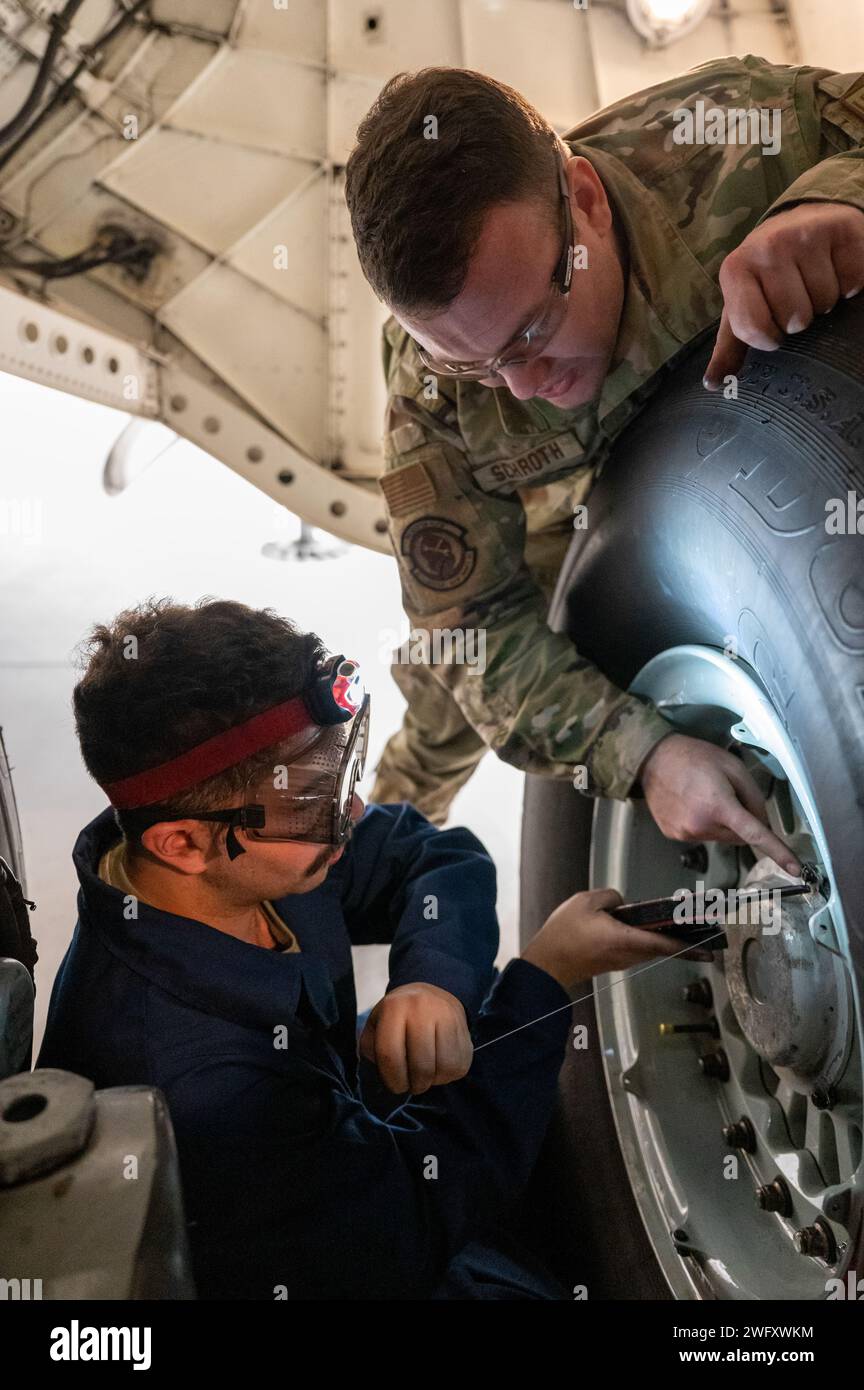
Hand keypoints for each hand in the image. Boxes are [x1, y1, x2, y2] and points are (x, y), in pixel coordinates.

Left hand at [358, 982, 472, 1093]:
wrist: (432, 993)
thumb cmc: (400, 1016)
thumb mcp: (377, 1024)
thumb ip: (371, 1048)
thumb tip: (380, 1071)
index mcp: (395, 1007)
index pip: (390, 1054)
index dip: (391, 1078)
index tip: (395, 1086)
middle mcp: (423, 1008)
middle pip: (421, 1065)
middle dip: (415, 1085)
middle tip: (412, 1086)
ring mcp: (448, 1017)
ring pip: (444, 1067)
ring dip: (433, 1081)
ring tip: (425, 1077)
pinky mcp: (465, 1029)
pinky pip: (459, 1065)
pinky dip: (448, 1075)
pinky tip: (439, 1068)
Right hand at [522, 888, 682, 989]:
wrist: (547, 964)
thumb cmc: (564, 935)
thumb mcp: (585, 902)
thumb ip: (611, 897)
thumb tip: (622, 904)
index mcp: (625, 939)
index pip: (665, 943)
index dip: (689, 946)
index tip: (708, 951)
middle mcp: (628, 954)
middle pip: (660, 945)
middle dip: (678, 937)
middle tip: (695, 927)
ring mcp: (620, 961)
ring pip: (648, 947)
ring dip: (658, 937)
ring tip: (667, 922)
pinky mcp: (612, 962)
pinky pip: (634, 949)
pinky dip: (642, 939)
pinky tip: (635, 926)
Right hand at [638, 733, 799, 875]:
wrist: (652, 758)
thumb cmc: (696, 757)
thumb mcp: (733, 768)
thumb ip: (754, 797)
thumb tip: (763, 823)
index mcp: (719, 806)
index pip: (755, 835)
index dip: (778, 852)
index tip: (795, 868)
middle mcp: (702, 826)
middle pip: (738, 837)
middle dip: (740, 822)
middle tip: (725, 795)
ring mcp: (685, 833)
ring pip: (720, 838)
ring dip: (720, 823)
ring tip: (703, 796)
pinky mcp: (673, 835)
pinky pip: (700, 835)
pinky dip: (702, 824)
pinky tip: (689, 803)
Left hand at [703, 202, 863, 388]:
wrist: (799, 223)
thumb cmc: (768, 274)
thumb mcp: (743, 305)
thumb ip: (729, 346)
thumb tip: (712, 384)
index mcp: (736, 269)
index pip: (753, 327)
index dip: (769, 339)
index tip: (773, 330)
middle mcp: (767, 246)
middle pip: (795, 318)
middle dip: (800, 319)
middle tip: (797, 298)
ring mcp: (805, 234)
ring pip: (825, 301)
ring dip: (825, 302)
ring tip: (815, 285)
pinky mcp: (840, 229)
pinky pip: (852, 282)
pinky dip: (849, 285)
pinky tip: (836, 273)